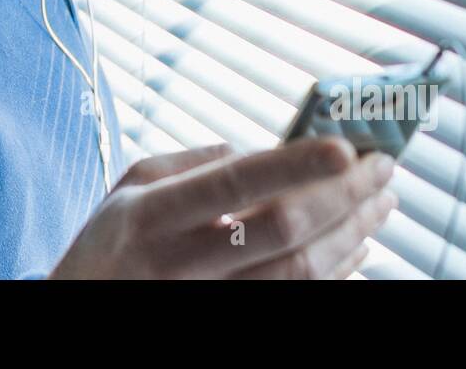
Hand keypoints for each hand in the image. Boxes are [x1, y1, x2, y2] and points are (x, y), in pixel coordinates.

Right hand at [47, 137, 397, 278]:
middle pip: (282, 232)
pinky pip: (297, 298)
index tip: (345, 146)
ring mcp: (208, 300)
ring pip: (300, 273)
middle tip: (383, 167)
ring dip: (354, 232)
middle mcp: (181, 263)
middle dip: (344, 196)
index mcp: (152, 215)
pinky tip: (357, 243)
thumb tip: (263, 151)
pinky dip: (337, 270)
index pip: (232, 185)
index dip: (291, 166)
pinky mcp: (230, 319)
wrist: (82, 309)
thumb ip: (195, 163)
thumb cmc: (112, 241)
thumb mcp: (130, 186)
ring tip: (382, 200)